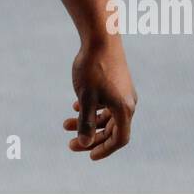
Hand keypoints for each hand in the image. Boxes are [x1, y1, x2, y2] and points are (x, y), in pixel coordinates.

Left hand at [64, 37, 136, 159]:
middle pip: (113, 130)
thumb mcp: (85, 98)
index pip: (119, 139)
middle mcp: (128, 103)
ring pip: (107, 116)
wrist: (101, 37)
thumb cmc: (92, 68)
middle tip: (71, 144)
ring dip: (89, 122)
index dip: (104, 150)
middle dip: (91, 138)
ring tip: (65, 124)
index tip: (88, 156)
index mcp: (124, 109)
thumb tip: (84, 143)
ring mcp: (124, 92)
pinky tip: (75, 106)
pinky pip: (107, 103)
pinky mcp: (118, 82)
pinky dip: (93, 109)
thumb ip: (86, 122)